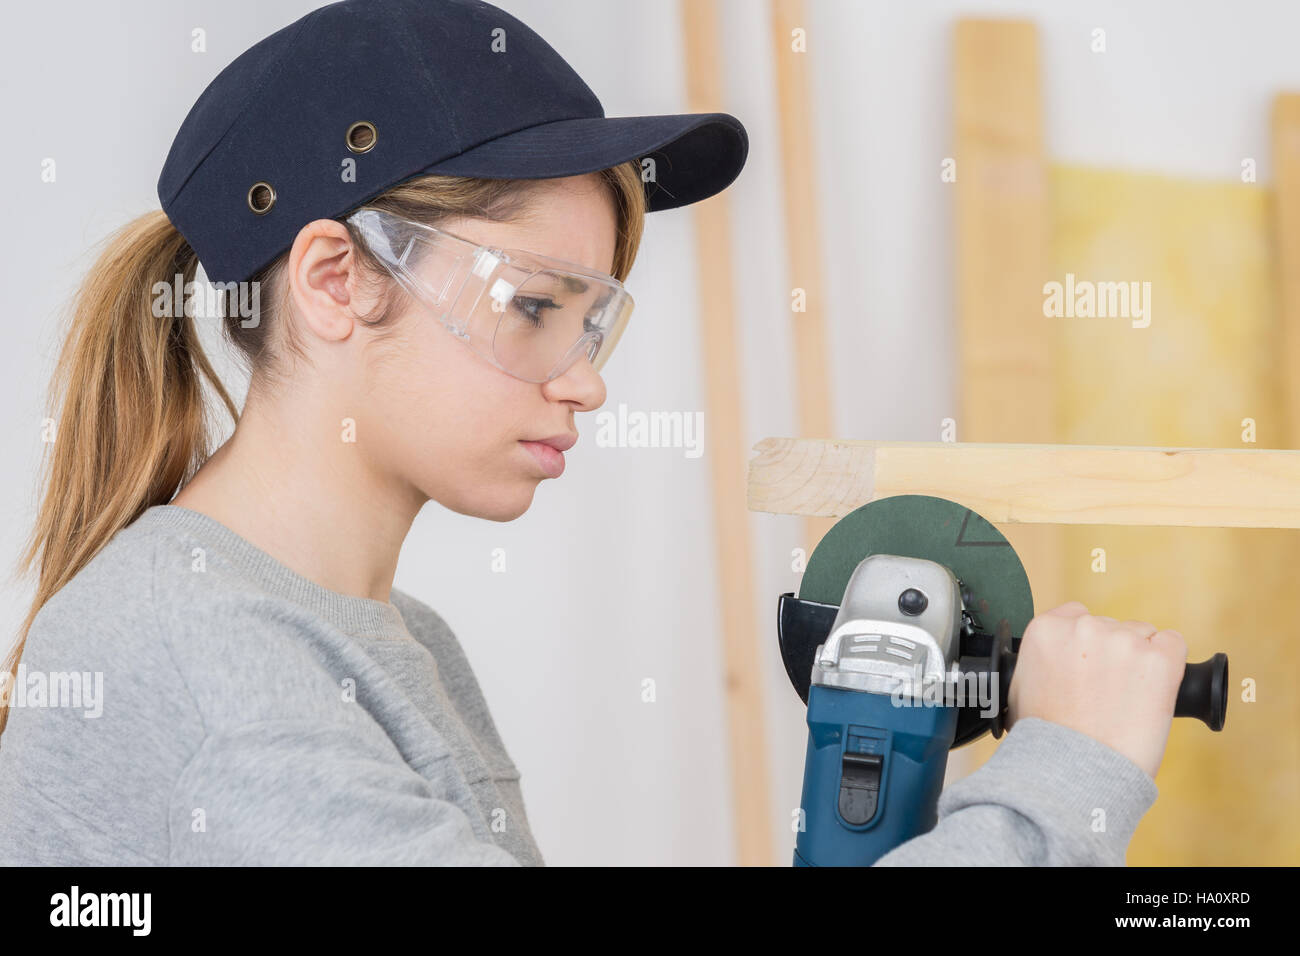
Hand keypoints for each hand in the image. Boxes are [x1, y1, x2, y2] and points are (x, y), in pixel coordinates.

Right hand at [1006, 601, 1186, 777]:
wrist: (1074, 770)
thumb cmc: (1047, 739)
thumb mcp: (1019, 688)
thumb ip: (1038, 660)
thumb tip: (1053, 658)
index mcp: (1046, 629)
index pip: (1075, 614)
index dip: (1085, 644)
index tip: (1088, 666)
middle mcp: (1083, 627)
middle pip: (1111, 626)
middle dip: (1113, 654)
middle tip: (1108, 693)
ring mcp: (1123, 641)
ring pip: (1142, 636)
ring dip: (1139, 661)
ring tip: (1127, 700)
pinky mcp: (1159, 659)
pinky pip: (1173, 644)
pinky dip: (1169, 664)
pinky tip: (1153, 689)